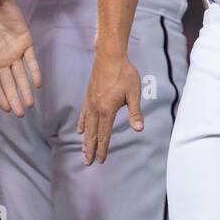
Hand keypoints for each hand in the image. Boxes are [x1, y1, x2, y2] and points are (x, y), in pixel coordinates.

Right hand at [0, 0, 40, 115]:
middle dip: (14, 98)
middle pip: (9, 83)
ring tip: (29, 104)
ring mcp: (14, 51)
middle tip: (20, 114)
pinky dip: (34, 71)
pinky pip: (31, 59)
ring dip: (25, 89)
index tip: (6, 110)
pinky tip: (37, 84)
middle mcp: (1, 59)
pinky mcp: (25, 41)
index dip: (0, 96)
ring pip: (21, 74)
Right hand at [77, 50, 142, 165]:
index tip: (101, 160)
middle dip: (90, 149)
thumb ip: (135, 112)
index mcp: (107, 110)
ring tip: (83, 151)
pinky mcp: (88, 97)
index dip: (103, 148)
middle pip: (92, 134)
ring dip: (85, 140)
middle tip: (88, 162)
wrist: (109, 57)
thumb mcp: (134, 93)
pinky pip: (84, 115)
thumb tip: (139, 128)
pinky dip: (82, 125)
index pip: (104, 134)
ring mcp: (90, 103)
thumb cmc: (124, 74)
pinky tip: (80, 130)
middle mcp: (95, 109)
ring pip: (86, 126)